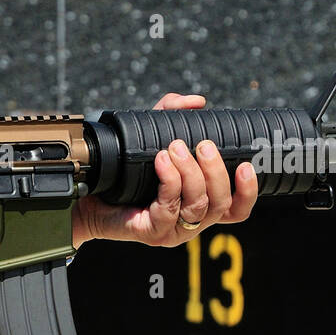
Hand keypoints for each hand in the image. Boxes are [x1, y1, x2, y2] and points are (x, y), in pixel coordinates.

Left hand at [70, 92, 257, 247]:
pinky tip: (161, 162)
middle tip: (202, 145)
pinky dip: (169, 181)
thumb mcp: (150, 137)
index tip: (245, 164)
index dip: (248, 191)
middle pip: (220, 204)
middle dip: (215, 171)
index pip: (236, 209)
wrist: (88, 196)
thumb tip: (197, 102)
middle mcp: (190, 222)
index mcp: (199, 205)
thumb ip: (172, 115)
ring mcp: (172, 230)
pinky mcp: (151, 232)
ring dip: (191, 173)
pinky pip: (168, 208)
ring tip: (175, 148)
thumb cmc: (124, 173)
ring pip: (198, 206)